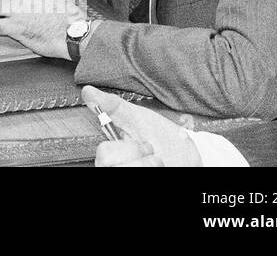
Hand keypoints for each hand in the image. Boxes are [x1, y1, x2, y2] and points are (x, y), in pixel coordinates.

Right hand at [85, 86, 202, 166]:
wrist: (188, 156)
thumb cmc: (162, 137)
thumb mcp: (138, 117)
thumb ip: (113, 105)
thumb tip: (88, 91)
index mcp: (111, 153)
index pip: (104, 155)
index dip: (127, 149)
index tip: (145, 144)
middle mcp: (116, 167)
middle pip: (113, 166)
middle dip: (140, 158)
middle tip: (152, 152)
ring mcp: (127, 174)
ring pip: (130, 171)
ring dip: (150, 165)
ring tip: (159, 162)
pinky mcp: (141, 184)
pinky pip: (145, 176)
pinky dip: (157, 170)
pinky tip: (161, 169)